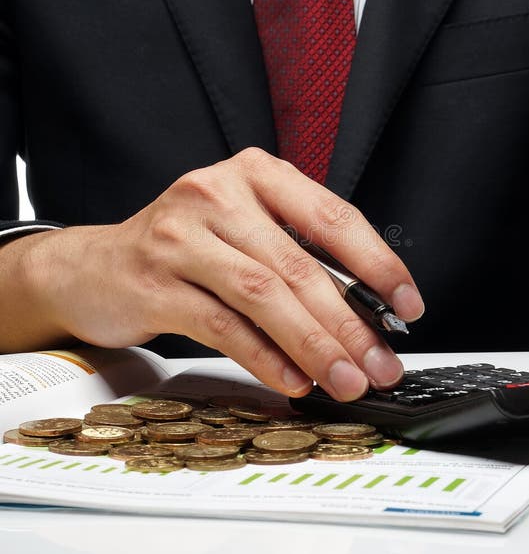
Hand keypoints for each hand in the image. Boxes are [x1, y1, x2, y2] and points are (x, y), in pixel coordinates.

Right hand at [23, 149, 423, 400]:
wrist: (95, 266)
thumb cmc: (184, 249)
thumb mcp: (243, 232)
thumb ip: (296, 258)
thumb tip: (365, 318)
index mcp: (254, 174)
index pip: (331, 216)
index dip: (377, 263)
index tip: (408, 306)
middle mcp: (216, 193)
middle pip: (298, 264)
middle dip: (349, 323)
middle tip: (380, 364)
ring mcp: (180, 236)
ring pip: (263, 295)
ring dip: (314, 345)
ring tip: (345, 380)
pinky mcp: (154, 282)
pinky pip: (221, 326)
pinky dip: (264, 357)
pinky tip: (292, 378)